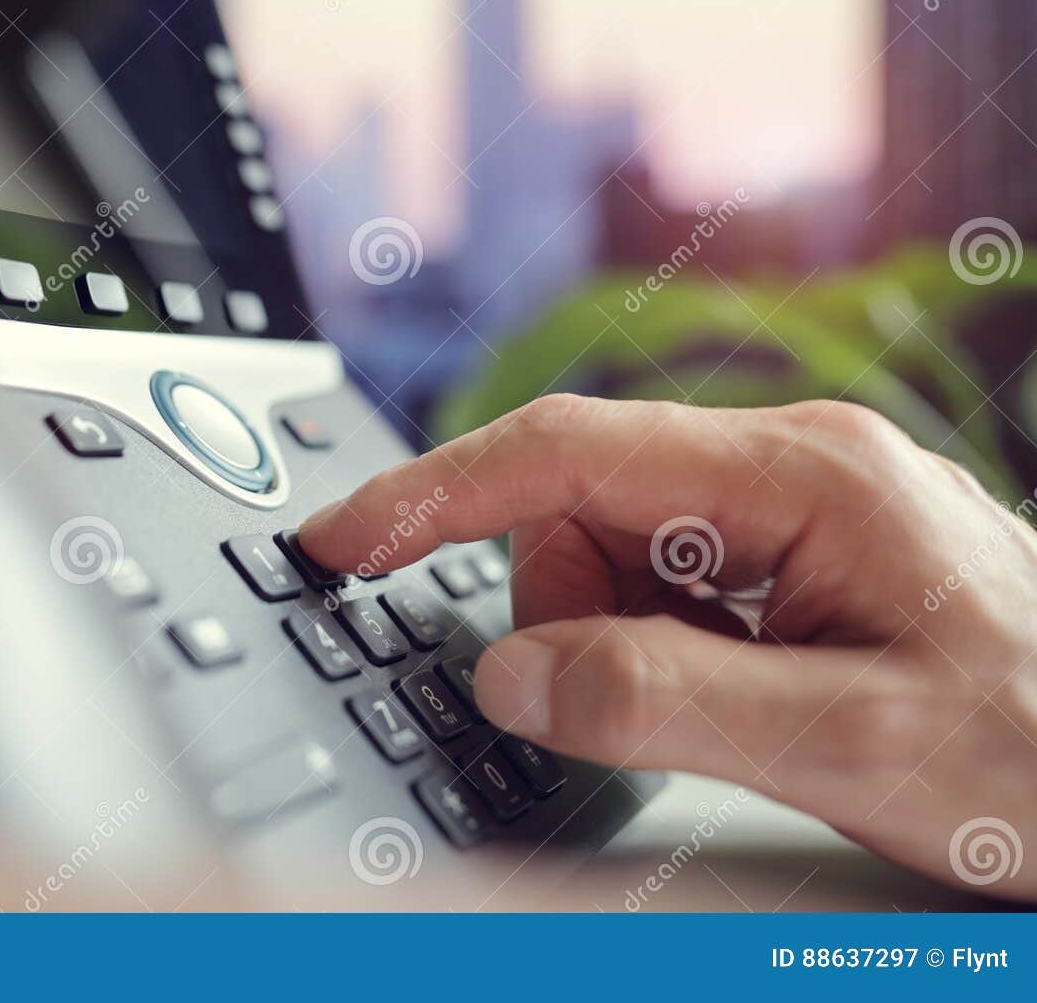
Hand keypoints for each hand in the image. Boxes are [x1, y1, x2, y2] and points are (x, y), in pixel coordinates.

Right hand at [300, 395, 1036, 900]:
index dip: (432, 492)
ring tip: (735, 710)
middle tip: (643, 701)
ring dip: (618, 636)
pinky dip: (660, 643)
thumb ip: (662, 700)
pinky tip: (747, 693)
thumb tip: (510, 670)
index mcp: (800, 475)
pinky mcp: (797, 550)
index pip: (564, 452)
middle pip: (581, 505)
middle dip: (564, 606)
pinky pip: (669, 582)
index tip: (343, 539)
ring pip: (615, 550)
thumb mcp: (853, 744)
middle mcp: (790, 465)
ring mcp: (795, 505)